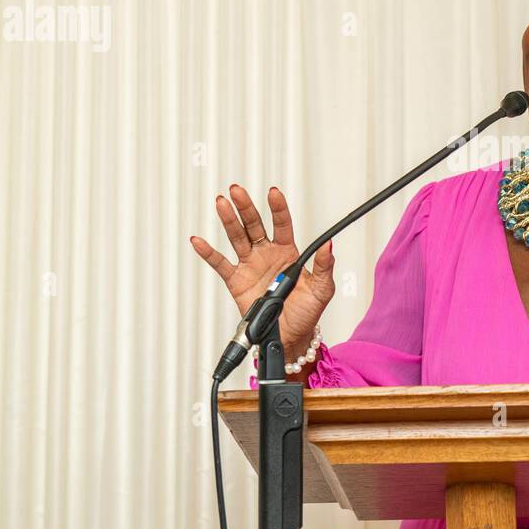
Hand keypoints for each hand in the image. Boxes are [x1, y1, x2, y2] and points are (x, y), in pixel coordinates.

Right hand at [190, 184, 335, 358]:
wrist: (290, 337)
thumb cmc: (307, 313)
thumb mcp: (323, 289)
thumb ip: (325, 266)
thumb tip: (329, 245)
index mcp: (288, 252)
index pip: (282, 224)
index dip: (278, 208)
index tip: (273, 193)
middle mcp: (267, 254)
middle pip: (254, 225)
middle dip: (246, 207)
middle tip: (237, 190)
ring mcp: (250, 266)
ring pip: (237, 238)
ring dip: (228, 220)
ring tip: (221, 203)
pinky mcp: (236, 281)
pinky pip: (220, 264)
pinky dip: (208, 253)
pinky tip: (198, 241)